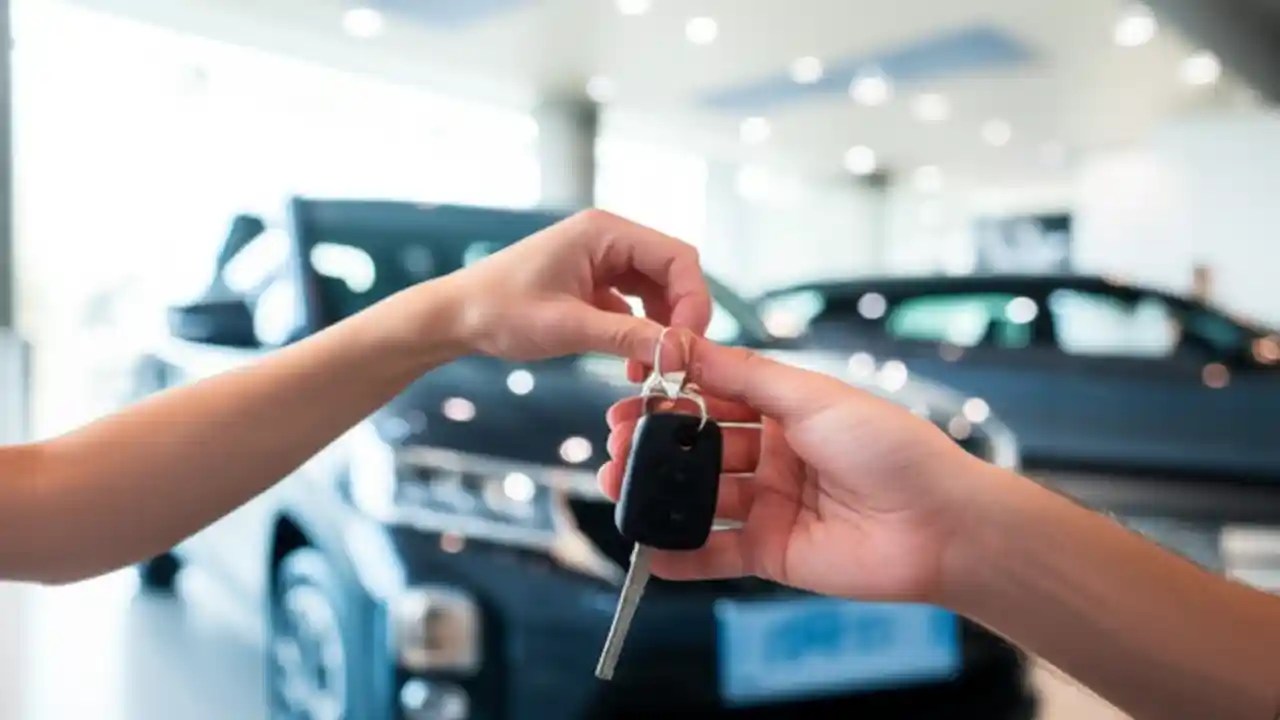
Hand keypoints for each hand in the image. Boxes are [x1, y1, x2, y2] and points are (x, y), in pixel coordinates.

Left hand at [440, 209, 709, 363]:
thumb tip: (678, 352)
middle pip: (673, 274)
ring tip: (655, 369)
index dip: (693, 300)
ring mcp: (602, 260)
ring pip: (658, 293)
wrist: (455, 318)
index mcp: (604, 232)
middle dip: (680, 318)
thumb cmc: (499, 311)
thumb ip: (628, 337)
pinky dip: (642, 333)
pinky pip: (635, 306)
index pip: (677, 258)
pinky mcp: (594, 284)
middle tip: (679, 360)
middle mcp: (609, 239)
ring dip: (662, 330)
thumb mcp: (569, 327)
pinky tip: (635, 364)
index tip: (689, 343)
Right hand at [599, 334, 992, 604]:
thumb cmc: (891, 449)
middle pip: (701, 450)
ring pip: (703, 499)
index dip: (672, 399)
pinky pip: (718, 554)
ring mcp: (772, 505)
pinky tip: (649, 550)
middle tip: (614, 446)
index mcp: (788, 411)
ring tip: (618, 488)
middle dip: (656, 447)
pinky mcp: (774, 553)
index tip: (629, 397)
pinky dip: (682, 555)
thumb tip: (686, 346)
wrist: (941, 525)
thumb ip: (745, 376)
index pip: (716, 399)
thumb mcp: (813, 397)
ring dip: (659, 495)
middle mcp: (776, 455)